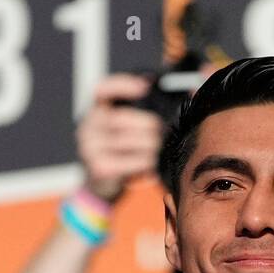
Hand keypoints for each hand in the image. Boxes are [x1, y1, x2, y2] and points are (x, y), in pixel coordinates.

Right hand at [79, 74, 164, 203]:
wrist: (100, 187)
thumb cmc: (120, 154)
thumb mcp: (126, 131)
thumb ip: (142, 113)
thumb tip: (186, 91)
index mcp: (96, 112)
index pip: (103, 90)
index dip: (122, 85)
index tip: (145, 87)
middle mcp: (87, 127)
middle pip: (121, 119)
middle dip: (147, 125)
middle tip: (161, 132)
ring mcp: (90, 148)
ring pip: (127, 141)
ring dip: (149, 146)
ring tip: (158, 150)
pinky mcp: (99, 167)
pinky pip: (130, 161)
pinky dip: (145, 163)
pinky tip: (151, 165)